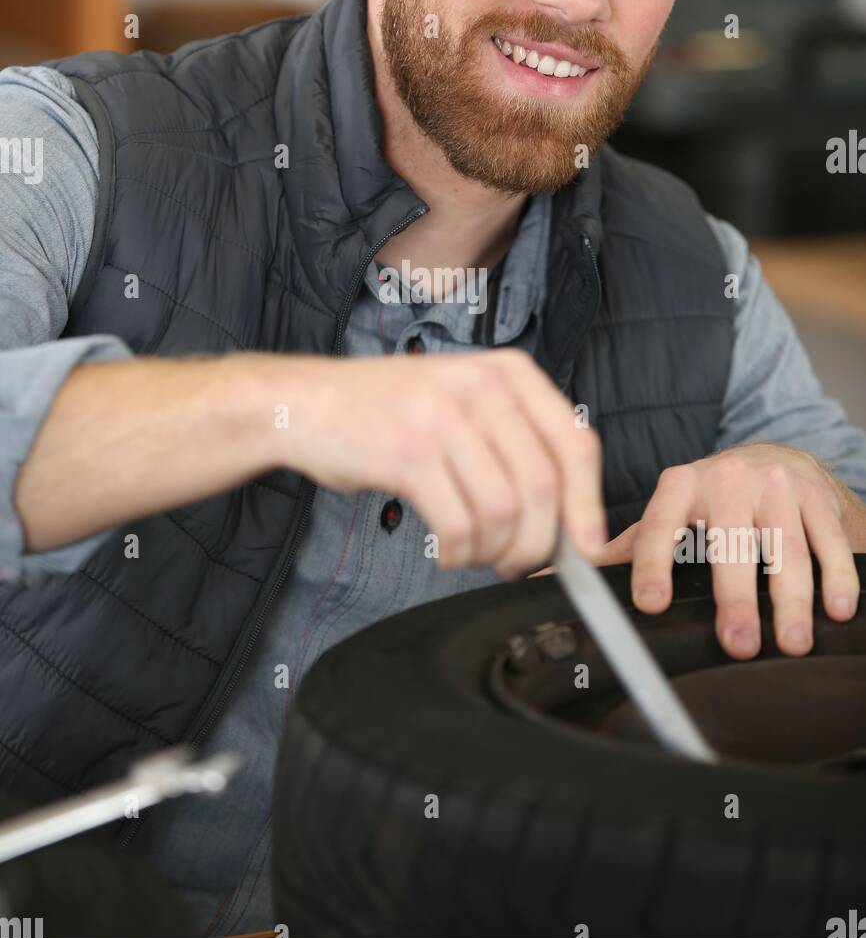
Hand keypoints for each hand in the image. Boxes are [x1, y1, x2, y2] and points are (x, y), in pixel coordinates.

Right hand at [273, 348, 606, 578]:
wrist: (308, 403)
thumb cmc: (392, 412)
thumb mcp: (465, 401)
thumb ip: (518, 442)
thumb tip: (571, 520)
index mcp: (509, 373)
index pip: (575, 444)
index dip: (589, 505)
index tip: (586, 549)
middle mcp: (482, 387)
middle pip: (544, 486)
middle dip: (539, 543)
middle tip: (518, 564)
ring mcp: (444, 418)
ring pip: (505, 511)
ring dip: (495, 552)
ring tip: (475, 554)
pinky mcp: (408, 454)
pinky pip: (460, 525)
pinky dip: (461, 553)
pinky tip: (448, 550)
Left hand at [596, 443, 857, 659]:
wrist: (776, 459)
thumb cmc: (714, 497)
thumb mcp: (668, 512)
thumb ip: (624, 547)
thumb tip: (553, 578)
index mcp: (680, 486)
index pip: (660, 525)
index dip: (653, 563)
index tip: (651, 603)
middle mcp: (728, 480)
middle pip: (731, 543)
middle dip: (734, 597)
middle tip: (738, 643)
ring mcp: (776, 488)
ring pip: (784, 547)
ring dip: (791, 599)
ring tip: (790, 642)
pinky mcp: (818, 499)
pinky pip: (829, 541)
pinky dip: (837, 577)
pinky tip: (837, 609)